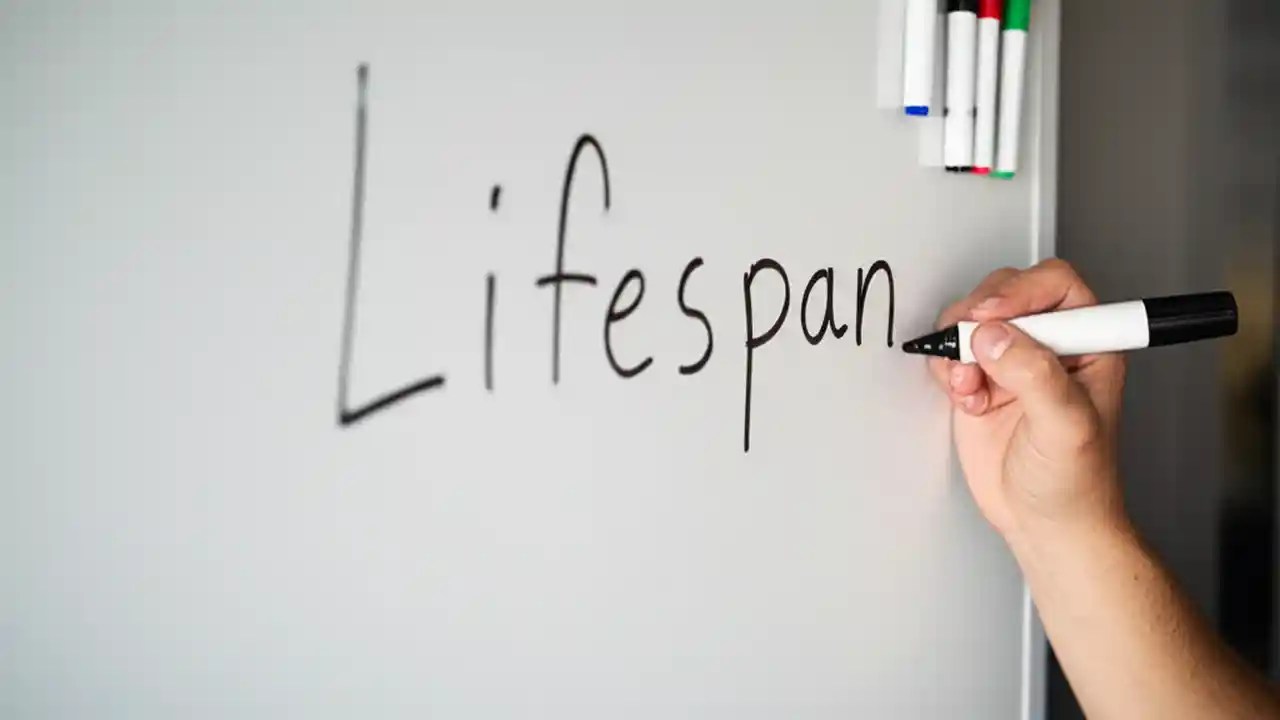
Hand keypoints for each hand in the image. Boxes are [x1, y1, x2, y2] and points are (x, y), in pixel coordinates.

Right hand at [929, 259, 1128, 539]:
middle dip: (979, 316)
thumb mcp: (1066, 426)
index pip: (1055, 286)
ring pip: (972, 321)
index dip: (1022, 291)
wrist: (1044, 524)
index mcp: (1088, 344)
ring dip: (959, 346)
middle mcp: (1049, 347)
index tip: (993, 315)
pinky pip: (951, 353)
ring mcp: (1011, 364)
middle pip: (1006, 294)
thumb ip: (1034, 375)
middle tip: (970, 344)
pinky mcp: (980, 383)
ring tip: (970, 384)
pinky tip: (966, 398)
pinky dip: (947, 370)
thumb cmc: (1076, 483)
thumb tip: (994, 336)